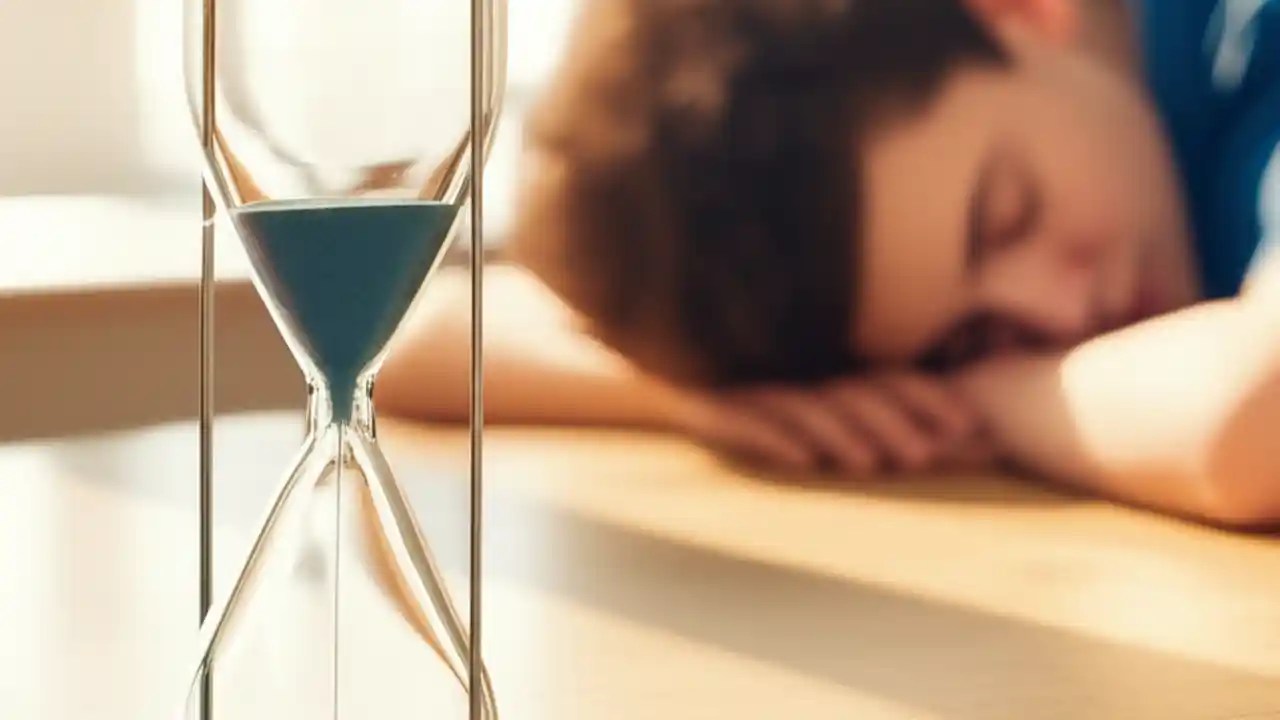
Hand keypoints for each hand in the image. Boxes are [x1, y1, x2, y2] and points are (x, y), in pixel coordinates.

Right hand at [670, 371, 995, 474]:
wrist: (667, 385)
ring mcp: (755, 387)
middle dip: (892, 423)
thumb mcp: (829, 417)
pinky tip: (802, 461)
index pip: (888, 378)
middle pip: (852, 393)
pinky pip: (743, 419)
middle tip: (925, 456)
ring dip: (840, 432)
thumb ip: (902, 429)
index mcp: (831, 371)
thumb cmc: (764, 406)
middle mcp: (799, 373)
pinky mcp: (710, 403)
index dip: (928, 398)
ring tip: (869, 463)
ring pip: (805, 407)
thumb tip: (981, 442)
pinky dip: (774, 438)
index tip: (968, 425)